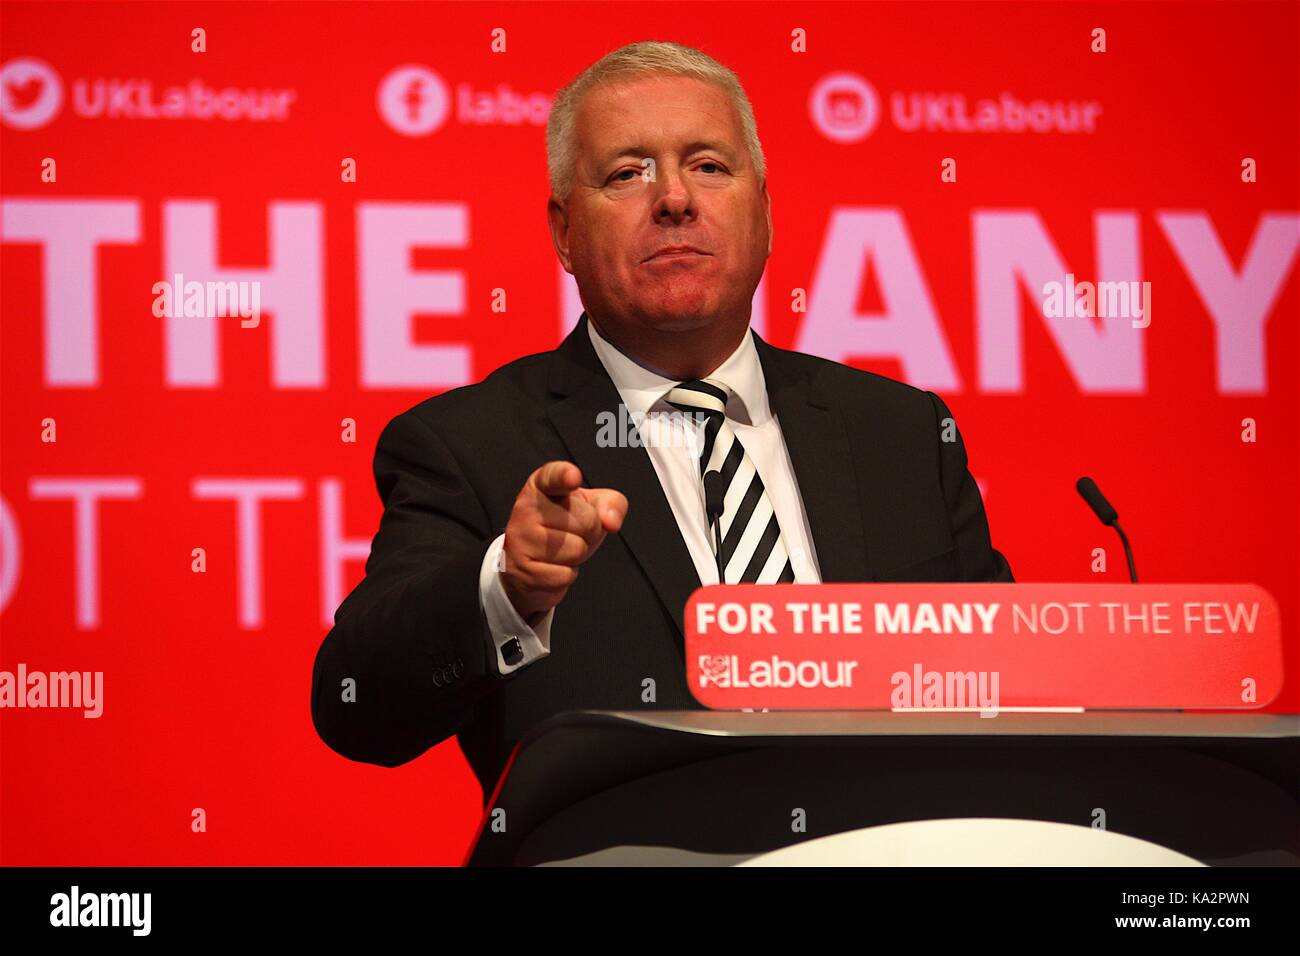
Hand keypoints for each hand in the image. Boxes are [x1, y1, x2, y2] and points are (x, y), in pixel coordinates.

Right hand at [499, 461, 627, 623]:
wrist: (529, 565)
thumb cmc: (563, 529)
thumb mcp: (590, 507)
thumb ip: (610, 504)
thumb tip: (611, 522)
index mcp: (542, 485)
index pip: (554, 476)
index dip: (565, 476)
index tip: (574, 477)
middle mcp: (526, 507)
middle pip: (587, 520)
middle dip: (590, 532)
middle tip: (571, 533)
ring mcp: (521, 539)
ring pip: (577, 550)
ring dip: (578, 555)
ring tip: (561, 549)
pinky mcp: (521, 569)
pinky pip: (565, 575)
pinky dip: (566, 575)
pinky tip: (551, 566)